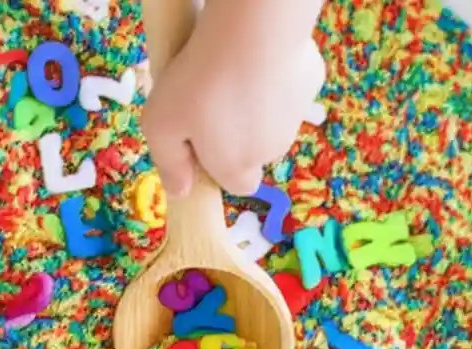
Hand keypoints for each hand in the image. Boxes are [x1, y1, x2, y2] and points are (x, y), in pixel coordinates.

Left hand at [142, 0, 325, 196]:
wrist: (253, 33)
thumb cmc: (199, 84)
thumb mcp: (160, 126)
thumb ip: (169, 164)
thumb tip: (181, 192)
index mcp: (237, 167)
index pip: (238, 185)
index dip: (219, 167)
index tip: (199, 140)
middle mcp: (273, 151)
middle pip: (255, 151)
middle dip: (237, 134)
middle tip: (211, 101)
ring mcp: (297, 118)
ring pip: (273, 120)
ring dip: (256, 105)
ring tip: (232, 73)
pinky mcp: (310, 84)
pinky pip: (288, 87)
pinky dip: (274, 77)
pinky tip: (257, 55)